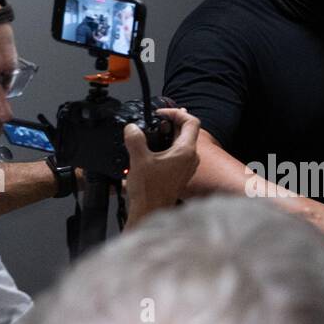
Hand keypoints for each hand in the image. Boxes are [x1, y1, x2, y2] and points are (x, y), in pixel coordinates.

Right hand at [123, 108, 199, 226]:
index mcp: (186, 151)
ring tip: (153, 131)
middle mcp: (191, 158)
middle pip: (187, 131)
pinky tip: (153, 148)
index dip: (176, 112)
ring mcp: (186, 167)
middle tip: (156, 119)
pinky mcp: (180, 174)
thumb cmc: (149, 190)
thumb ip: (135, 138)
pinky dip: (167, 146)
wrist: (150, 211)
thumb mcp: (138, 159)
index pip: (191, 121)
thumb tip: (132, 128)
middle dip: (171, 122)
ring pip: (182, 143)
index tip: (161, 113)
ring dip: (169, 135)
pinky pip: (178, 154)